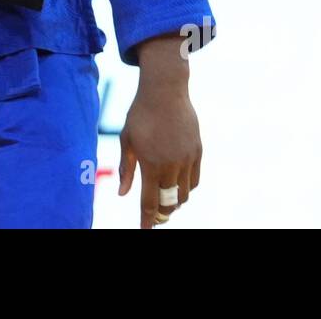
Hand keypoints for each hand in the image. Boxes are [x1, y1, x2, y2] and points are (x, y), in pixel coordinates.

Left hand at [118, 34, 201, 227]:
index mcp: (151, 163)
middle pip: (169, 202)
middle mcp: (172, 164)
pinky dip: (186, 189)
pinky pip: (195, 180)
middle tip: (155, 217)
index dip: (147, 219)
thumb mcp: (127, 139)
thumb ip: (126, 168)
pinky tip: (177, 187)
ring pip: (184, 194)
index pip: (150, 201)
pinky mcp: (198, 151)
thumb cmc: (140, 114)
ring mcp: (187, 158)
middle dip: (161, 214)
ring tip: (166, 202)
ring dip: (174, 202)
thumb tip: (122, 194)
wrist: (165, 91)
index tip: (145, 229)